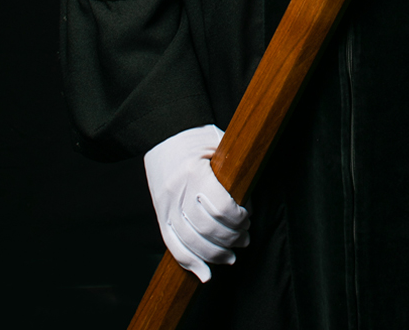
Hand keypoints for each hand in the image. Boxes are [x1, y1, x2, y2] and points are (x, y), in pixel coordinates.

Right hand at [144, 124, 249, 282]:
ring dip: (214, 255)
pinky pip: (172, 245)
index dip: (238, 218)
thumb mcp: (219, 144)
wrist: (164, 134)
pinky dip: (189, 263)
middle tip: (245, 239)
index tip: (248, 217)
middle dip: (230, 239)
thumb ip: (233, 171)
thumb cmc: (198, 137)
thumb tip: (249, 202)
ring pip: (190, 241)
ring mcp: (165, 205)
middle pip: (206, 228)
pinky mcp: (160, 215)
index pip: (220, 206)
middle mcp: (177, 190)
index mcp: (194, 170)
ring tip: (231, 257)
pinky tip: (205, 273)